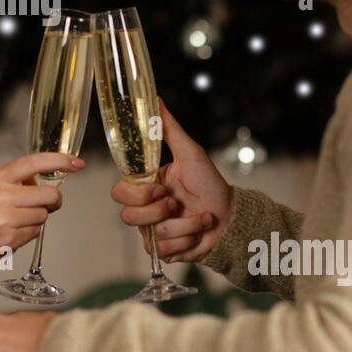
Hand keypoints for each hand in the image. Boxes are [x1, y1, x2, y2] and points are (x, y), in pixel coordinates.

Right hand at [0, 153, 84, 280]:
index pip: (34, 163)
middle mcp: (1, 196)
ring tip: (13, 224)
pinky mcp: (9, 239)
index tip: (77, 163)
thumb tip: (39, 182)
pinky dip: (27, 235)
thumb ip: (10, 183)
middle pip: (49, 195)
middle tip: (44, 206)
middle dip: (52, 202)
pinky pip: (34, 234)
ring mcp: (6, 219)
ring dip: (35, 221)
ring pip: (43, 216)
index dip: (59, 161)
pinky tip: (8, 235)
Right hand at [113, 98, 232, 262]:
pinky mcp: (164, 251)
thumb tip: (156, 100)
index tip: (161, 187)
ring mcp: (153, 232)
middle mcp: (146, 209)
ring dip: (183, 225)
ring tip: (200, 218)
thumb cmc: (211, 184)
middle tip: (177, 204)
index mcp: (146, 186)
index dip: (138, 193)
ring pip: (151, 235)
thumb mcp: (190, 153)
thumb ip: (169, 129)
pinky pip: (164, 250)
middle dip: (158, 211)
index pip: (119, 192)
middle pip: (128, 216)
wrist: (232, 218)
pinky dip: (187, 240)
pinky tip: (198, 234)